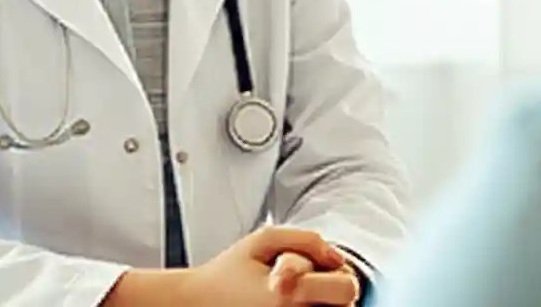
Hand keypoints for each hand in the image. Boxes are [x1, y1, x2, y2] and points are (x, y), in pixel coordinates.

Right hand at [191, 226, 348, 305]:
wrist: (193, 304)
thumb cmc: (229, 271)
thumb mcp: (263, 240)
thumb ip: (307, 240)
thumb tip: (338, 259)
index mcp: (288, 294)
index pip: (347, 288)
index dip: (340, 275)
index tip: (318, 271)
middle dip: (334, 294)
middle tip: (309, 286)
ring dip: (323, 306)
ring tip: (295, 296)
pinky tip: (291, 305)